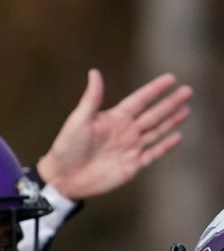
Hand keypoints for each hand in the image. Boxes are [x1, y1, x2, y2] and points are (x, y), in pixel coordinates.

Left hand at [36, 69, 191, 200]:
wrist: (63, 178)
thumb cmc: (66, 148)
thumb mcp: (78, 120)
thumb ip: (91, 98)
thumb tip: (94, 72)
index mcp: (114, 118)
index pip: (139, 100)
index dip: (155, 90)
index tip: (171, 78)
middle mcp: (125, 131)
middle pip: (153, 114)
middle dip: (170, 103)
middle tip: (188, 90)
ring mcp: (130, 148)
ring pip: (156, 131)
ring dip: (171, 121)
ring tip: (186, 109)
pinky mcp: (131, 165)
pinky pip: (153, 153)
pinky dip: (165, 146)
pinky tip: (178, 136)